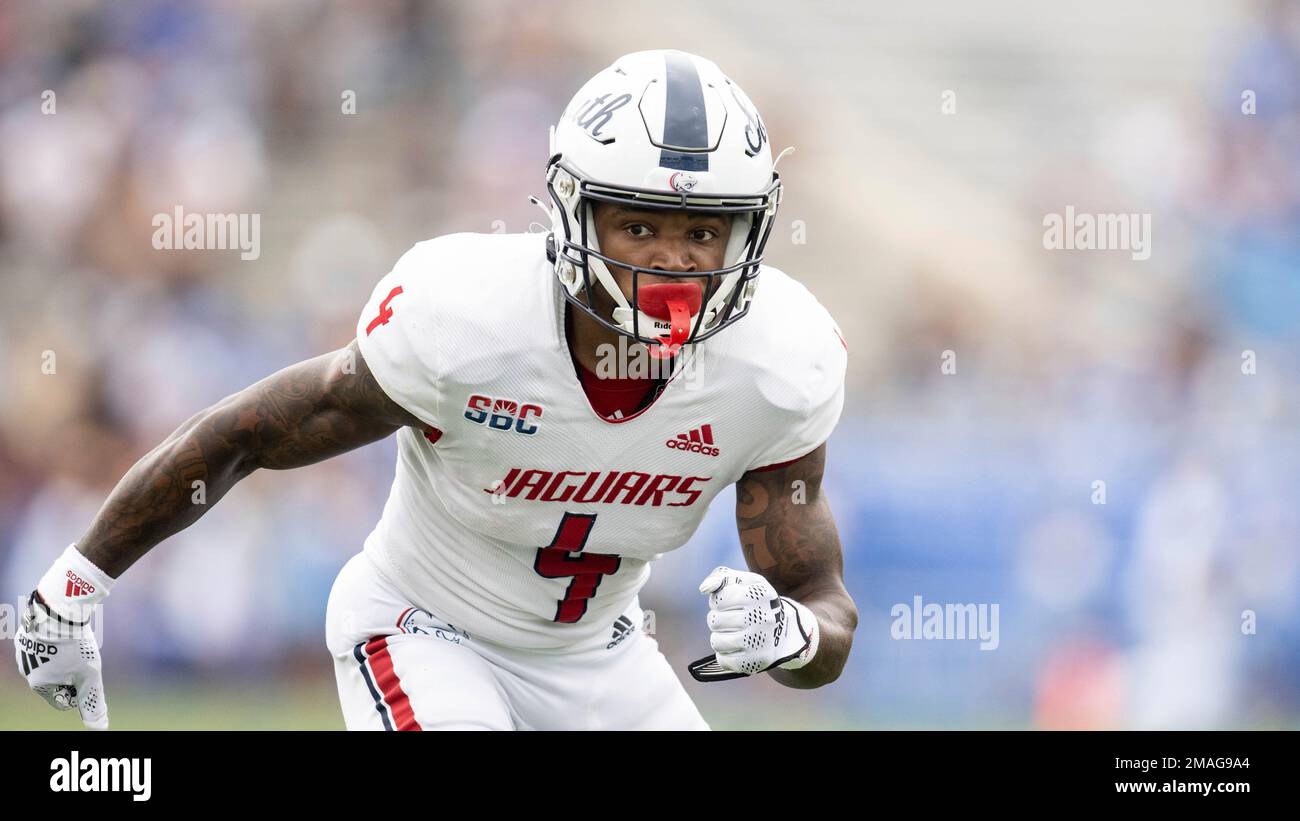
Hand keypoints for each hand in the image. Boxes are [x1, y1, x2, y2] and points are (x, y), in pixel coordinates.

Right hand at [13, 545, 113, 729]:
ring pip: (52, 662)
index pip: (63, 701)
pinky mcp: (28, 633)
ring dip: (65, 657)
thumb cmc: (75, 645)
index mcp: (38, 685)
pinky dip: (58, 642)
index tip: (86, 675)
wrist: (60, 609)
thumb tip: (99, 728)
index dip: (80, 691)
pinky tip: (65, 632)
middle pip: (57, 681)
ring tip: (73, 642)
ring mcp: (25, 651)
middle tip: (81, 657)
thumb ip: (92, 702)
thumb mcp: (90, 676)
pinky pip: (47, 644)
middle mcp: (26, 670)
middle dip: (72, 673)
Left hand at [687, 565, 818, 681]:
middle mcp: (762, 618)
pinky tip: (736, 648)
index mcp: (759, 595)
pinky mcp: (756, 661)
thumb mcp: (745, 582)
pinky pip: (724, 660)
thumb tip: (704, 588)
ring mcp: (760, 641)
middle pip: (714, 620)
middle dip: (717, 619)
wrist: (785, 631)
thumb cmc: (757, 603)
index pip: (719, 599)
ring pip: (717, 641)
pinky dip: (725, 655)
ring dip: (719, 637)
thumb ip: (721, 577)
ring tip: (731, 633)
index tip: (728, 603)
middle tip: (730, 619)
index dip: (718, 601)